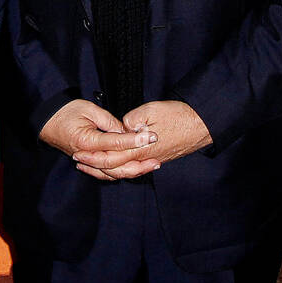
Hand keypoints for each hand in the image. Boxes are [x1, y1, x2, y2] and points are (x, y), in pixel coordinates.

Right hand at [39, 99, 155, 170]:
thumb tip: (127, 131)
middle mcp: (87, 155)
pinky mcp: (88, 163)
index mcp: (86, 141)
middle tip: (157, 156)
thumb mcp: (88, 109)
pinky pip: (106, 174)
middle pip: (117, 165)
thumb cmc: (65, 112)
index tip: (150, 136)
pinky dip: (121, 174)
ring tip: (151, 165)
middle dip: (139, 161)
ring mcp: (87, 161)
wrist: (47, 121)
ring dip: (133, 171)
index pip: (116, 143)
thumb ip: (109, 121)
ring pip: (113, 173)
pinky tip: (135, 170)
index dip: (135, 140)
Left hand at [71, 100, 211, 179]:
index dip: (93, 155)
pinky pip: (134, 168)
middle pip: (115, 168)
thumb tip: (122, 127)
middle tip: (78, 160)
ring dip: (106, 169)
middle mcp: (145, 159)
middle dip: (94, 165)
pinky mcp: (158, 158)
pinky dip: (121, 168)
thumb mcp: (151, 110)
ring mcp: (152, 160)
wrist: (203, 125)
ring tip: (90, 166)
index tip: (78, 152)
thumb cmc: (179, 115)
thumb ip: (131, 120)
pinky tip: (115, 164)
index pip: (111, 157)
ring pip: (124, 171)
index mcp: (140, 148)